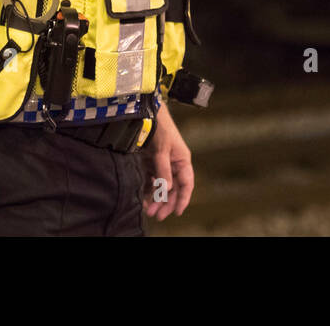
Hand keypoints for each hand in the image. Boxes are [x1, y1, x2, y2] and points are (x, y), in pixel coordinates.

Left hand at [139, 104, 193, 219]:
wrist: (147, 114)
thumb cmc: (160, 129)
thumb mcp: (162, 150)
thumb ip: (164, 170)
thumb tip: (167, 189)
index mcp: (182, 161)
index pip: (186, 184)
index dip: (183, 199)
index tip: (177, 212)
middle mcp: (174, 165)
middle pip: (174, 189)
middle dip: (166, 203)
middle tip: (157, 215)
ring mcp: (163, 164)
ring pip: (162, 187)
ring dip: (157, 199)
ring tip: (148, 211)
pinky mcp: (151, 163)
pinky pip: (152, 181)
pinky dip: (149, 190)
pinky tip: (143, 199)